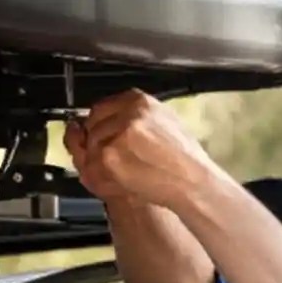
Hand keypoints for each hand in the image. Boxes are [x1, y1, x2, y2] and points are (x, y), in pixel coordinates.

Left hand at [72, 89, 210, 209]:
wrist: (192, 181)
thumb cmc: (184, 159)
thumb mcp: (164, 121)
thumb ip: (135, 117)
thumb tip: (109, 120)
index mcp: (139, 101)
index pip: (102, 107)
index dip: (98, 124)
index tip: (96, 132)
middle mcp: (127, 114)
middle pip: (93, 125)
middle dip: (95, 142)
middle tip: (108, 157)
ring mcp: (116, 135)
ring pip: (90, 147)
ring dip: (96, 161)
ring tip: (119, 172)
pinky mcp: (109, 158)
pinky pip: (89, 166)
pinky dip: (97, 176)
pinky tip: (116, 180)